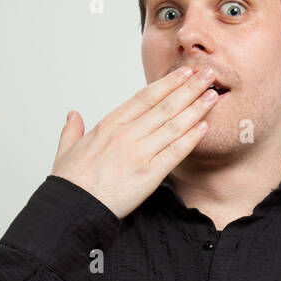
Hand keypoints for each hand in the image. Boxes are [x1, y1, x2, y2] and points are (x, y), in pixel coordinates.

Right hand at [50, 65, 220, 218]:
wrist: (72, 207)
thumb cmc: (70, 182)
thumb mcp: (66, 149)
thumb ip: (72, 130)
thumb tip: (73, 116)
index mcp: (109, 125)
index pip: (145, 97)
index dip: (167, 83)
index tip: (183, 73)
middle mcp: (126, 134)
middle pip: (164, 106)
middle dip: (189, 88)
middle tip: (207, 74)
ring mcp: (139, 153)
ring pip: (173, 125)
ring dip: (196, 108)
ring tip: (213, 95)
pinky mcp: (148, 174)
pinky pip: (175, 152)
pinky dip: (191, 138)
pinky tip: (204, 126)